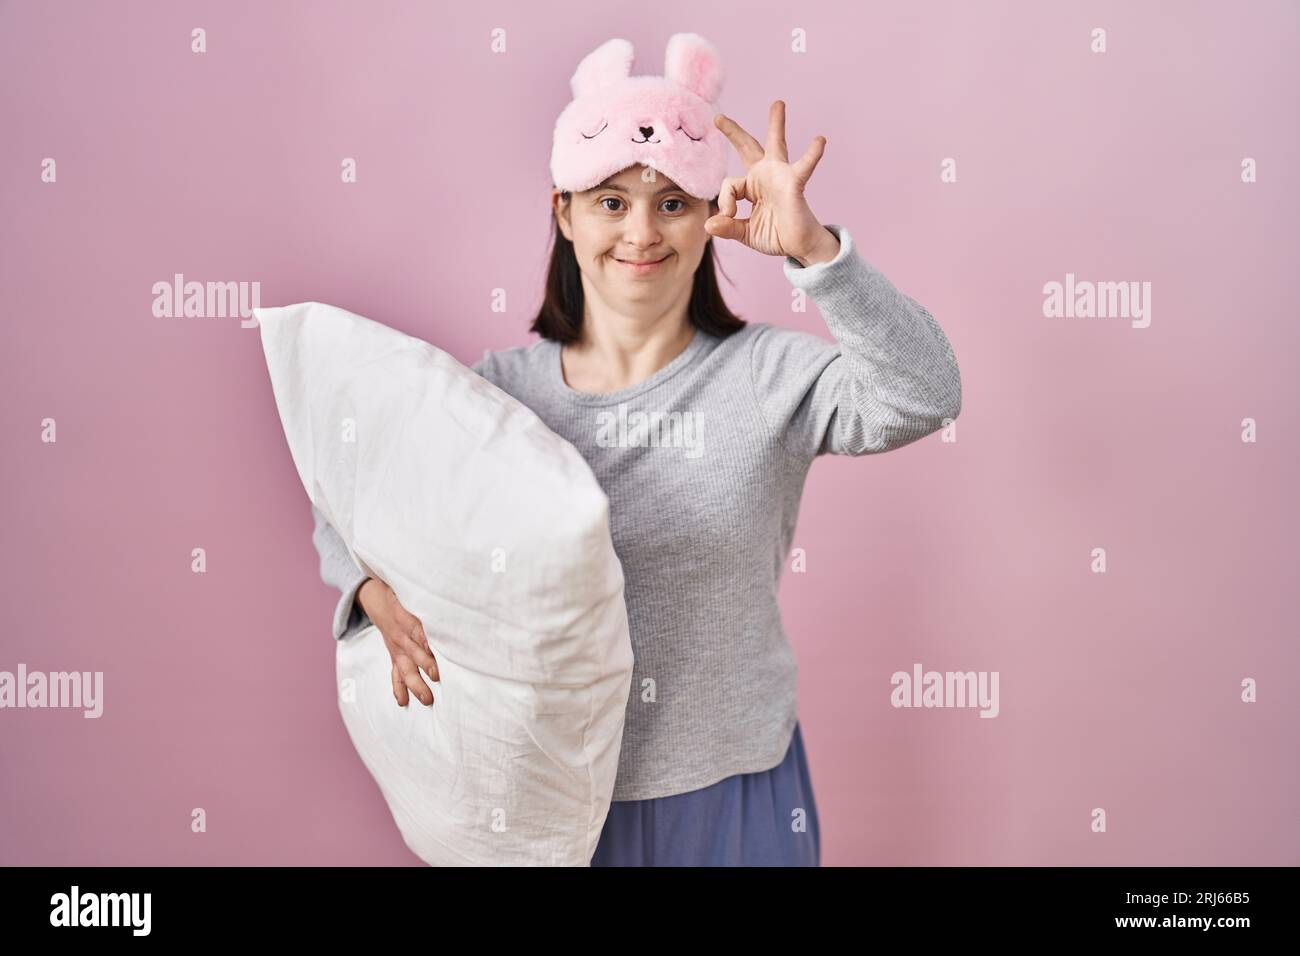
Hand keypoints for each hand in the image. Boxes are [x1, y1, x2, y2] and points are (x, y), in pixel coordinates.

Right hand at [357, 578, 439, 706]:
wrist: (380, 602)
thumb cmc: (406, 600)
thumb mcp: (416, 598)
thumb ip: (433, 606)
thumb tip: (456, 608)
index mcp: (410, 621)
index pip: (420, 634)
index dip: (427, 644)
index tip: (437, 653)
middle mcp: (403, 638)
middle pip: (414, 654)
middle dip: (426, 667)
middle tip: (437, 678)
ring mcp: (397, 650)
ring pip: (405, 669)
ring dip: (415, 685)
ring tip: (426, 699)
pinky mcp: (395, 658)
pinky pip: (395, 674)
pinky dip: (398, 689)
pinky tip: (402, 702)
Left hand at [706, 100, 839, 265]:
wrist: (799, 246)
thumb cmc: (775, 234)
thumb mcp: (744, 232)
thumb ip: (727, 227)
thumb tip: (708, 225)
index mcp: (752, 185)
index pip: (729, 184)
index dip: (725, 201)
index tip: (729, 216)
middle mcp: (765, 175)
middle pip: (747, 147)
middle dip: (734, 132)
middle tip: (718, 118)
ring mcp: (781, 177)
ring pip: (776, 145)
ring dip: (776, 125)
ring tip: (778, 104)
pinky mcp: (795, 185)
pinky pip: (804, 167)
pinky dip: (812, 154)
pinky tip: (820, 140)